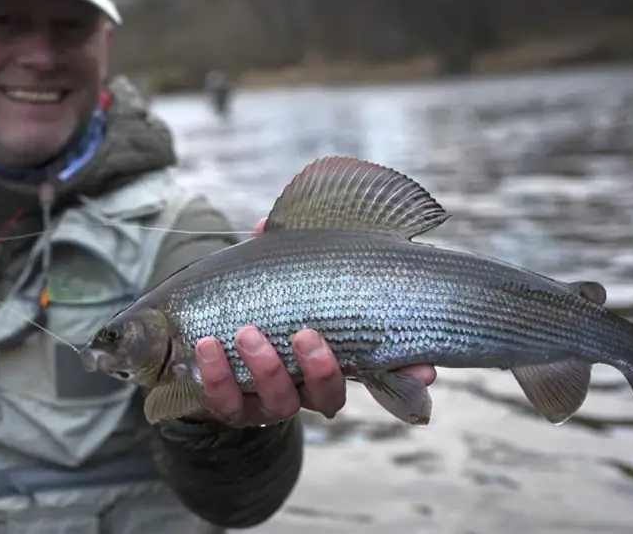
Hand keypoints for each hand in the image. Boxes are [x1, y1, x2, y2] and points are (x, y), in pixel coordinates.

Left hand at [194, 217, 436, 427]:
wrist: (213, 346)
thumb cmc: (260, 310)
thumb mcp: (279, 284)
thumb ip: (279, 257)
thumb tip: (266, 225)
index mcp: (333, 360)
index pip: (379, 373)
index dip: (406, 375)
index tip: (425, 370)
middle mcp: (308, 389)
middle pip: (328, 396)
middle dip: (321, 369)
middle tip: (307, 334)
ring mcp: (273, 402)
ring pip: (281, 403)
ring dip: (267, 369)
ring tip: (247, 333)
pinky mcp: (235, 408)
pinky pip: (228, 403)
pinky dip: (218, 377)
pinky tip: (208, 346)